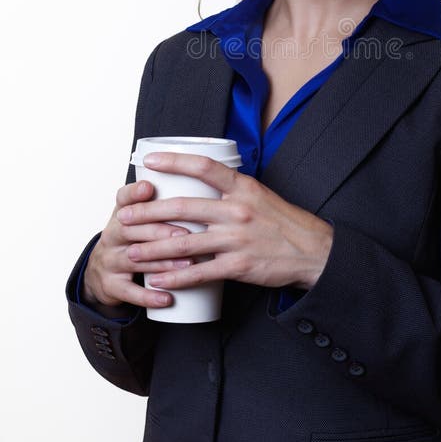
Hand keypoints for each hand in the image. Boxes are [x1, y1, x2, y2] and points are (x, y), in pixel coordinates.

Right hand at [82, 178, 195, 309]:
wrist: (103, 270)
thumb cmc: (134, 237)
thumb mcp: (141, 216)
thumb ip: (165, 200)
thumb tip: (207, 182)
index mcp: (121, 213)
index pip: (123, 197)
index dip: (135, 192)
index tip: (149, 187)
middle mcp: (112, 234)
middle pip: (131, 229)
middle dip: (159, 231)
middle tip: (186, 234)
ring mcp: (110, 260)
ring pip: (134, 259)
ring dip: (161, 262)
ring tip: (188, 263)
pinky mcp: (112, 285)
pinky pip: (130, 292)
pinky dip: (149, 295)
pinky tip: (167, 298)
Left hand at [117, 152, 333, 292]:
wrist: (314, 251)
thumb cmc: (285, 223)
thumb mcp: (261, 195)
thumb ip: (232, 191)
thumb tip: (202, 186)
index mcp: (243, 187)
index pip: (203, 167)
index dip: (174, 161)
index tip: (149, 161)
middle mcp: (238, 210)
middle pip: (183, 208)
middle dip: (147, 213)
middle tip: (125, 218)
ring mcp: (237, 239)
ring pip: (184, 242)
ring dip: (152, 248)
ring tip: (130, 252)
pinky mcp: (239, 266)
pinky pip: (200, 272)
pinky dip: (175, 277)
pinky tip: (158, 279)